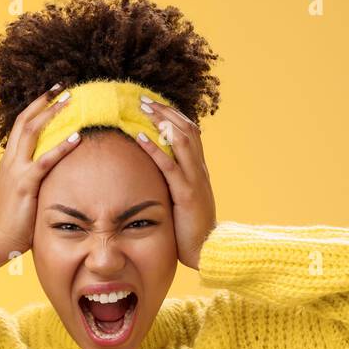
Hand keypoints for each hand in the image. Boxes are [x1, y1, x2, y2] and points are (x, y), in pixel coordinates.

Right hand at [0, 84, 81, 268]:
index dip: (35, 109)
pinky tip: (76, 138)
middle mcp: (10, 161)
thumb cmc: (13, 224)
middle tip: (63, 87)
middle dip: (44, 102)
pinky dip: (61, 148)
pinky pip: (44, 161)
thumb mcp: (22, 195)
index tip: (51, 96)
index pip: (20, 127)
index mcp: (9, 163)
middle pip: (25, 121)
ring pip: (32, 132)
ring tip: (70, 101)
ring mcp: (16, 171)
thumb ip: (34, 182)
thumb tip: (54, 177)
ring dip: (52, 114)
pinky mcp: (25, 185)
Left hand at [133, 96, 217, 269]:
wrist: (208, 249)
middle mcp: (199, 169)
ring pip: (180, 140)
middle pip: (186, 129)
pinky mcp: (187, 194)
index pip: (190, 132)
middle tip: (143, 99)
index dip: (173, 115)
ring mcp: (195, 180)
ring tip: (142, 109)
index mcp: (199, 169)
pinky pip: (170, 166)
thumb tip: (157, 170)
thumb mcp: (184, 199)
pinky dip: (155, 149)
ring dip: (160, 121)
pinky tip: (140, 137)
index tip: (155, 104)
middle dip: (165, 111)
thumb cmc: (191, 228)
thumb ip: (175, 182)